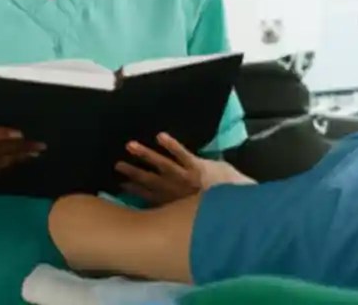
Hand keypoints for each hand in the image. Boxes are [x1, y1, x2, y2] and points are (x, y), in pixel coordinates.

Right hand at [115, 132, 246, 204]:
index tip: (118, 183)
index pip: (150, 196)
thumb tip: (173, 222)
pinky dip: (172, 145)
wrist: (241, 207)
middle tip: (116, 165)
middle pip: (151, 180)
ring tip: (130, 145)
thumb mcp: (198, 216)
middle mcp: (177, 191)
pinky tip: (160, 135)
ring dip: (146, 155)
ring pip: (163, 166)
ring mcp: (187, 178)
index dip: (135, 189)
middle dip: (134, 172)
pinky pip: (182, 155)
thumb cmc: (223, 210)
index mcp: (175, 203)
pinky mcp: (199, 167)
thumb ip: (185, 215)